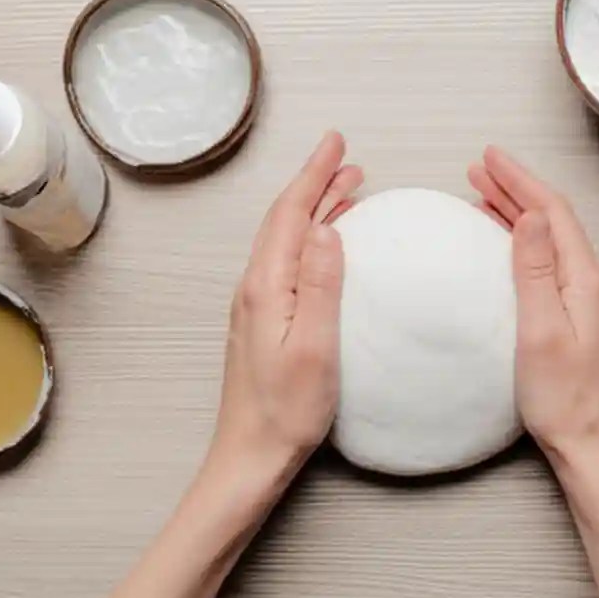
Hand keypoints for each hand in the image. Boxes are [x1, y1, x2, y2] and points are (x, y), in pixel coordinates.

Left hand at [213, 132, 362, 467]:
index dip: (314, 174)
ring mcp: (255, 305)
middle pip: (285, 219)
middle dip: (316, 183)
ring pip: (285, 239)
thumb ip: (320, 283)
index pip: (291, 213)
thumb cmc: (287, 411)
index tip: (336, 142)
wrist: (250, 456)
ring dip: (314, 209)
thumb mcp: (315, 346)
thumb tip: (325, 228)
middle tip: (348, 158)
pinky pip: (286, 262)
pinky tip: (326, 243)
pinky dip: (308, 238)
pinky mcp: (261, 322)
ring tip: (346, 190)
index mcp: (266, 286)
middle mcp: (254, 288)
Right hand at [467, 147, 598, 459]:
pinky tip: (508, 245)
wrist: (595, 446)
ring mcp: (593, 301)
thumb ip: (534, 271)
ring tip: (484, 195)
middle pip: (553, 221)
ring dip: (519, 214)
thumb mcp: (541, 332)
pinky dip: (526, 244)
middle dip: (516, 189)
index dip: (520, 179)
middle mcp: (597, 284)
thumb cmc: (565, 400)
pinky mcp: (585, 317)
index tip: (489, 156)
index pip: (551, 213)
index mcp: (588, 281)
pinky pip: (553, 264)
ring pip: (552, 241)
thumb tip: (528, 216)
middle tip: (479, 167)